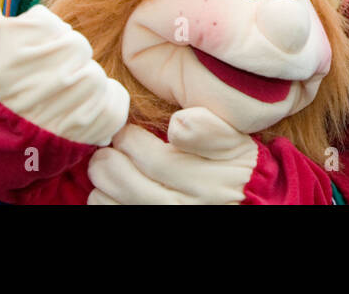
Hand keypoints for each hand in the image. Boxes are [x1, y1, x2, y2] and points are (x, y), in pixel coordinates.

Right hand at [0, 0, 128, 145]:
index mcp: (19, 47)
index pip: (54, 30)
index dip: (40, 44)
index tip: (19, 63)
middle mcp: (45, 74)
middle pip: (78, 51)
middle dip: (61, 62)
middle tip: (37, 83)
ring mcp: (71, 102)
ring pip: (95, 76)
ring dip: (80, 87)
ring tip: (51, 103)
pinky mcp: (95, 123)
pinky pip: (114, 102)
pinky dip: (102, 108)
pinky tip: (73, 118)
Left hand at [86, 107, 257, 204]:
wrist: (246, 202)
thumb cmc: (235, 165)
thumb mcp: (235, 142)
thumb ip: (210, 129)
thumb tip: (177, 123)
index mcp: (210, 181)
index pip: (158, 162)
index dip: (132, 142)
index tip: (125, 130)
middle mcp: (190, 208)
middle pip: (133, 187)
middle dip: (110, 163)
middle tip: (107, 148)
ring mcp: (172, 220)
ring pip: (122, 207)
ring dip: (103, 185)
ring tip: (104, 167)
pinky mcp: (158, 225)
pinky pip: (120, 217)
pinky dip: (106, 203)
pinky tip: (109, 190)